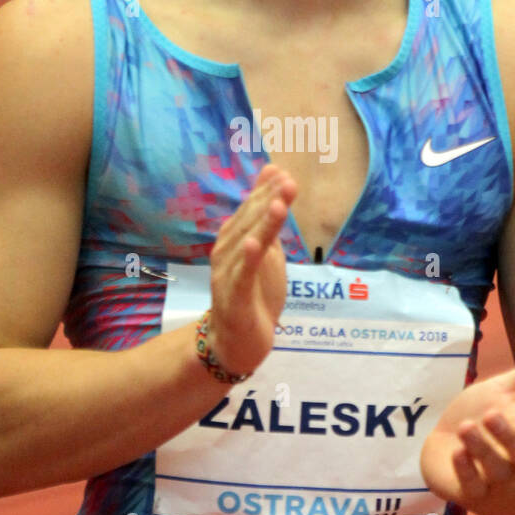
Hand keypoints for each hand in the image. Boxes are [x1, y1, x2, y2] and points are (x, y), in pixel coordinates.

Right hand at [206, 164, 297, 375]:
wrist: (236, 343)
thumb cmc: (253, 295)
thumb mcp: (267, 254)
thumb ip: (269, 221)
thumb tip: (276, 183)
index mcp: (235, 240)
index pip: (251, 209)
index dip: (265, 190)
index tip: (282, 171)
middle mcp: (226, 253)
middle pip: (248, 222)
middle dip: (268, 200)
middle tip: (287, 181)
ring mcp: (227, 275)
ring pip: (246, 245)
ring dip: (261, 224)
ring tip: (277, 204)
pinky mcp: (233, 299)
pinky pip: (241, 277)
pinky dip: (247, 260)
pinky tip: (254, 244)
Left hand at [419, 338, 514, 505]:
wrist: (442, 437)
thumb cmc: (481, 412)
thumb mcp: (505, 389)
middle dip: (508, 437)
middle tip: (490, 414)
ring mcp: (494, 478)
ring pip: (497, 471)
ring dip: (482, 449)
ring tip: (465, 428)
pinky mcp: (469, 490)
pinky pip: (472, 486)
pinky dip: (465, 470)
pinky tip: (457, 452)